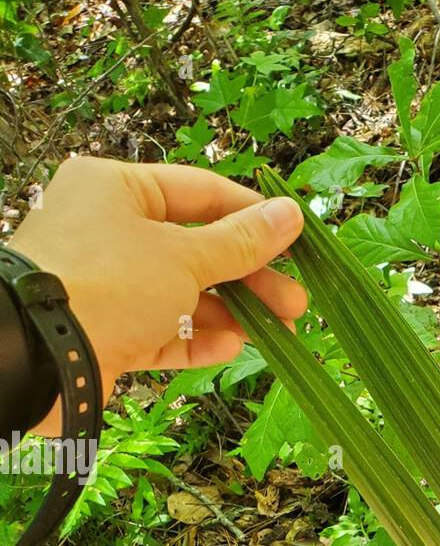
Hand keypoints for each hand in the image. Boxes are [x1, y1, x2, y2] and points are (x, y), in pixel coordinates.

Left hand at [10, 156, 306, 435]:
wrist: (36, 355)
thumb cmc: (107, 284)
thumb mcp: (184, 257)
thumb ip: (241, 241)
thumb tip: (291, 216)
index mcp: (118, 190)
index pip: (200, 192)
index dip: (252, 217)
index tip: (295, 242)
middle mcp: (108, 230)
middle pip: (197, 247)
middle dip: (250, 277)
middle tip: (296, 303)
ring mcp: (106, 284)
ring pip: (182, 293)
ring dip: (231, 312)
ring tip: (277, 332)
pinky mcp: (105, 331)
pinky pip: (161, 330)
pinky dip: (197, 337)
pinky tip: (232, 347)